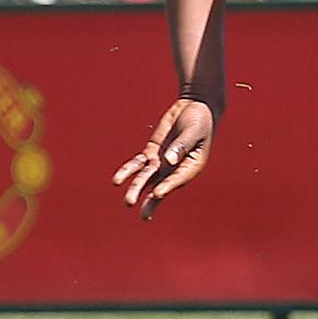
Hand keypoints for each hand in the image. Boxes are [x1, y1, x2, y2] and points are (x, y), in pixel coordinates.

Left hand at [112, 98, 216, 218]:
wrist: (194, 107)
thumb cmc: (200, 120)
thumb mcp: (194, 131)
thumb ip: (182, 144)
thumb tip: (169, 159)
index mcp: (191, 166)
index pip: (177, 179)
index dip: (167, 186)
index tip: (157, 194)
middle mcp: (176, 168)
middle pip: (161, 185)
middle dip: (150, 199)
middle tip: (141, 211)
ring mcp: (162, 161)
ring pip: (147, 178)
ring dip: (136, 188)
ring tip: (128, 202)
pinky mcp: (152, 153)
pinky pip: (137, 164)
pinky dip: (127, 171)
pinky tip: (117, 181)